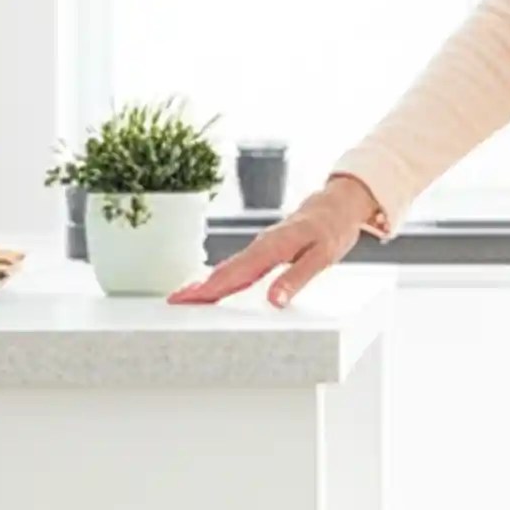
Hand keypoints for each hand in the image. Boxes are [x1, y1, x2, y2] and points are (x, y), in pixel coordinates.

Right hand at [169, 176, 379, 306]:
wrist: (337, 206)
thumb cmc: (332, 230)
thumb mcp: (322, 257)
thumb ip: (297, 278)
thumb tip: (274, 301)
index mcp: (272, 248)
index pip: (234, 274)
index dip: (208, 289)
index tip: (184, 300)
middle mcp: (261, 245)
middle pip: (225, 271)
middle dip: (198, 288)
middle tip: (172, 303)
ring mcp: (261, 246)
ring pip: (230, 268)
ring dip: (207, 284)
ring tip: (185, 299)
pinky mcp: (265, 248)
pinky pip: (240, 265)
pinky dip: (223, 277)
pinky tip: (214, 287)